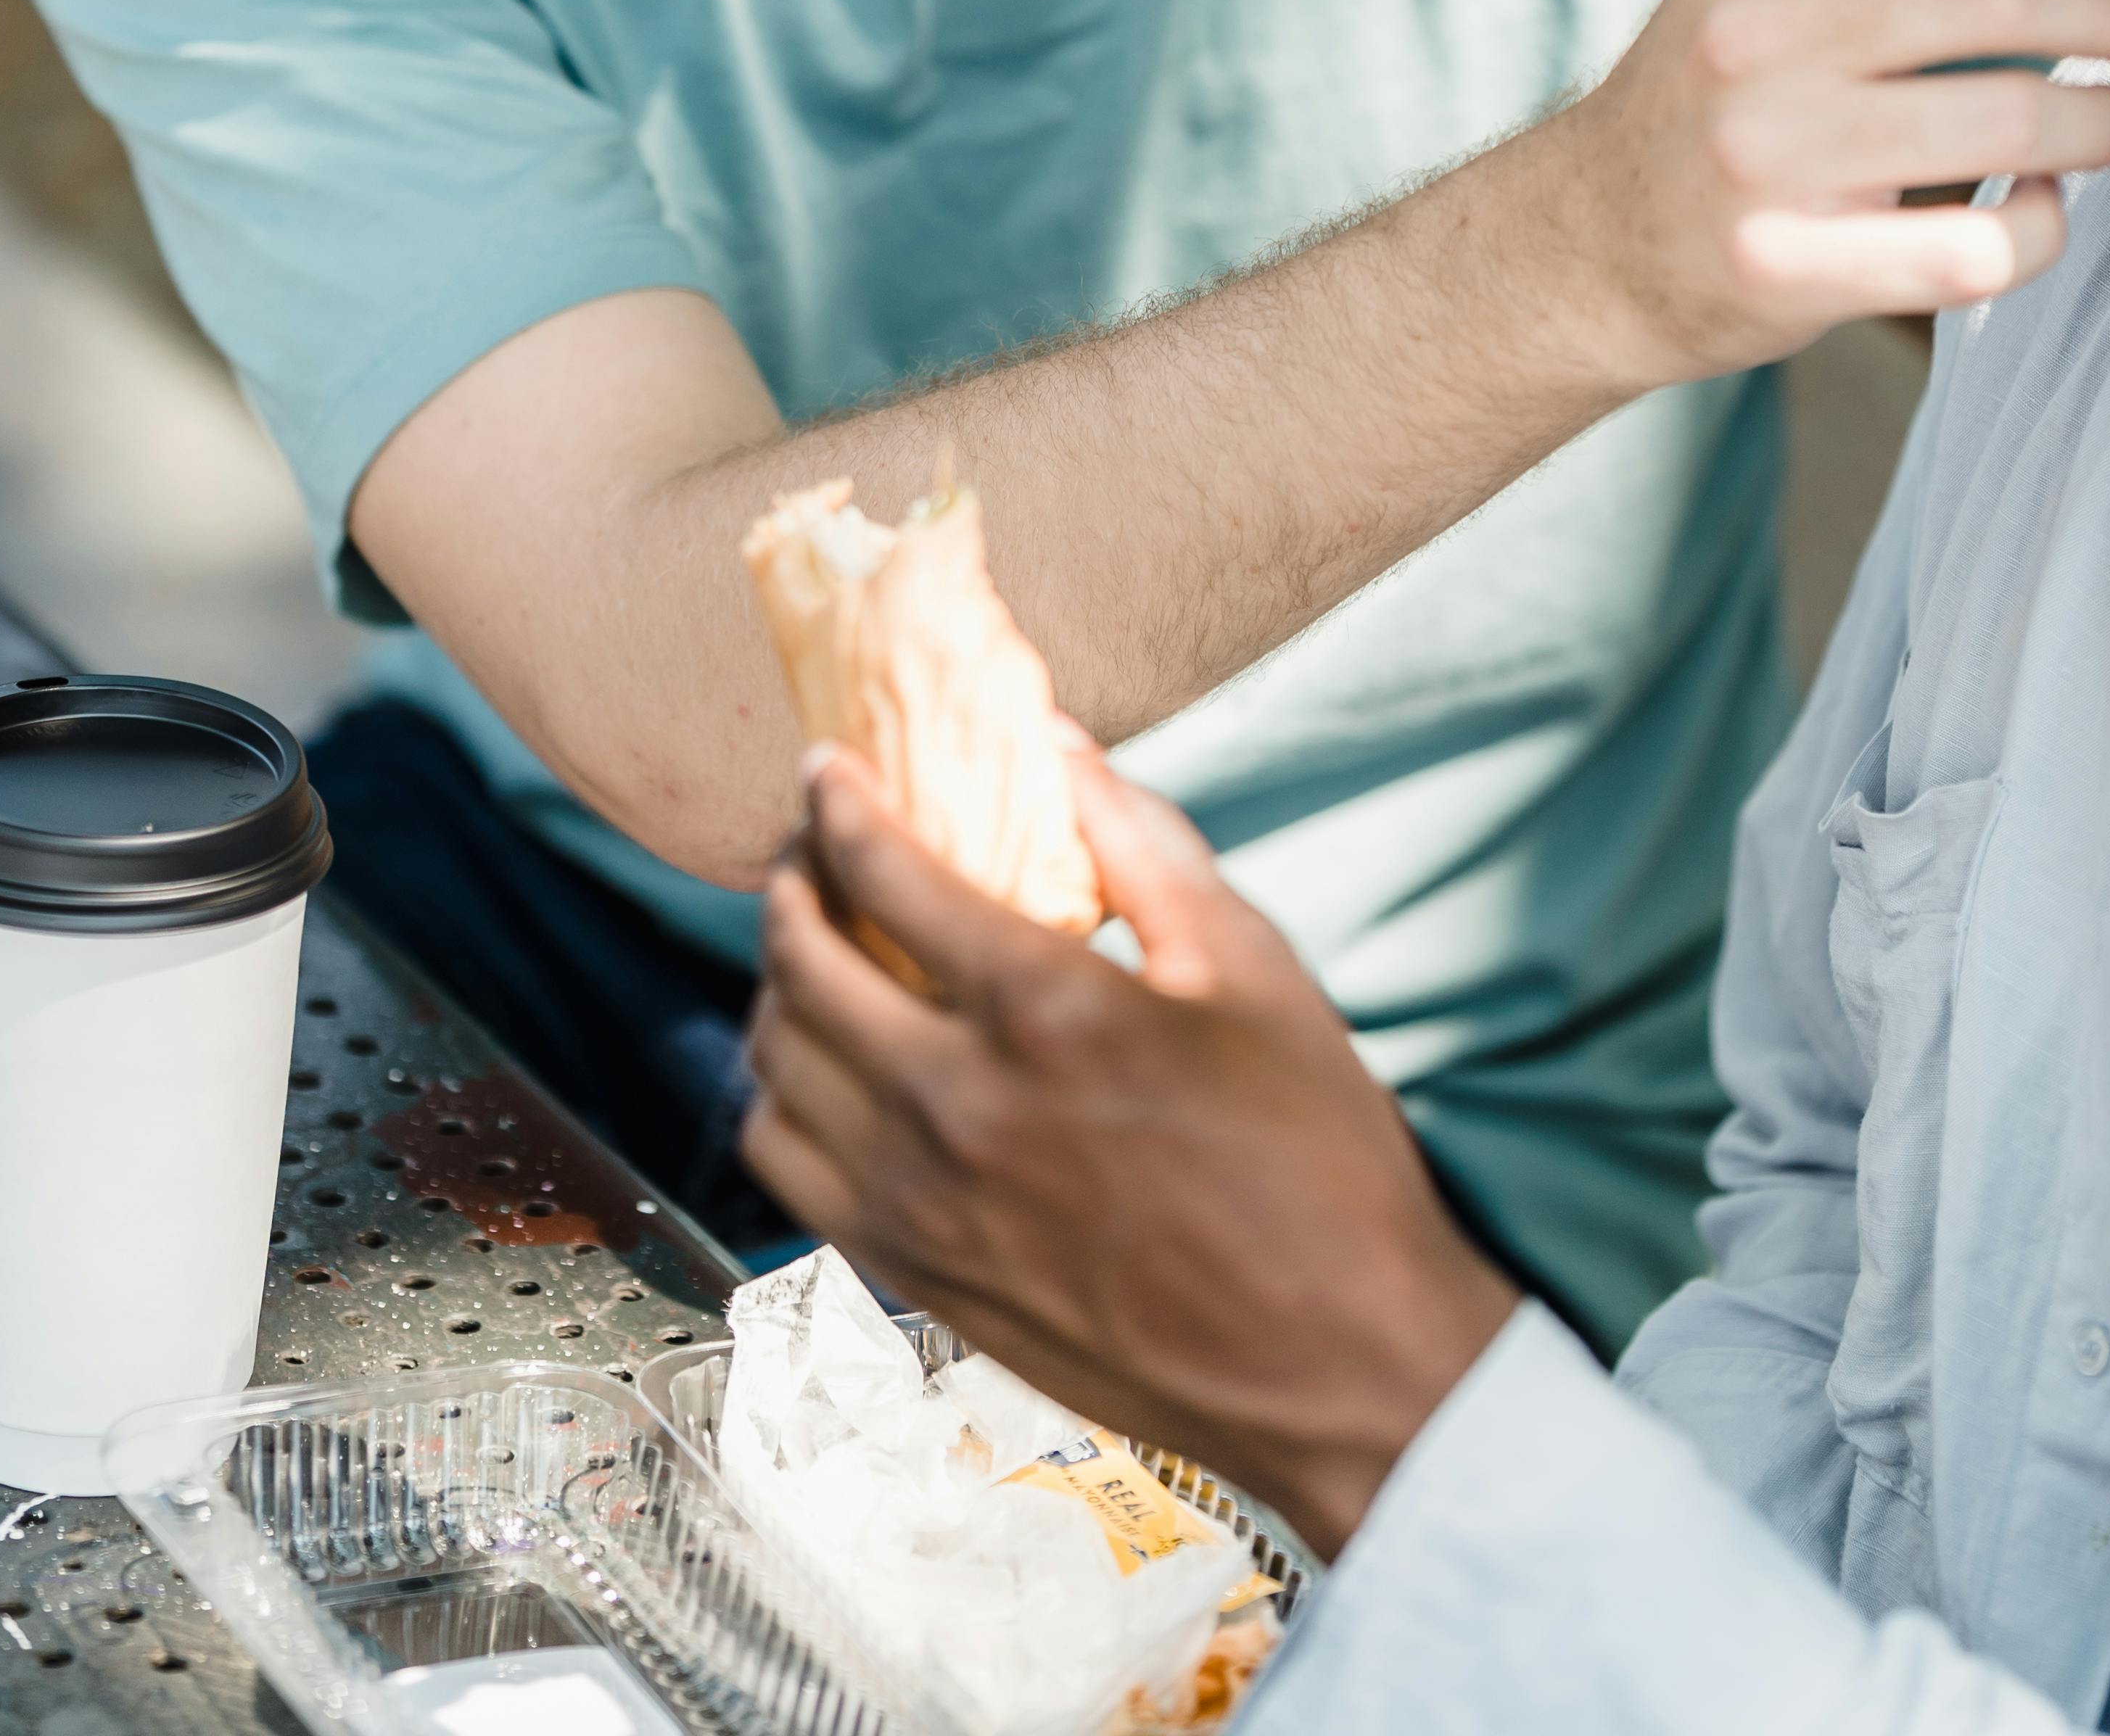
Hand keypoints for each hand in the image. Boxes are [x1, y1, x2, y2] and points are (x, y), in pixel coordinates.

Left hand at [741, 735, 1514, 1559]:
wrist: (1336, 1365)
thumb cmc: (1313, 1160)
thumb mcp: (1252, 967)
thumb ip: (1142, 842)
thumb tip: (1058, 744)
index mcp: (1045, 1011)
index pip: (882, 870)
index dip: (838, 800)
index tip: (830, 768)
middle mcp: (956, 1104)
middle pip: (801, 960)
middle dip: (792, 878)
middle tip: (813, 847)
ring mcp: (922, 1202)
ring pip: (773, 1063)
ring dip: (776, 984)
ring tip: (815, 951)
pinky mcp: (916, 1277)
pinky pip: (786, 1166)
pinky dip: (780, 1096)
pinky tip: (826, 1070)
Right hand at [1542, 0, 2109, 367]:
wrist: (1598, 235)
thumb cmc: (1722, 49)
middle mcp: (1745, 36)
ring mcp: (1764, 159)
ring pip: (2010, 123)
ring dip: (2097, 123)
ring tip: (2101, 117)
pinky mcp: (1790, 269)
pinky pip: (1976, 251)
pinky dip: (2037, 227)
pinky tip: (2030, 205)